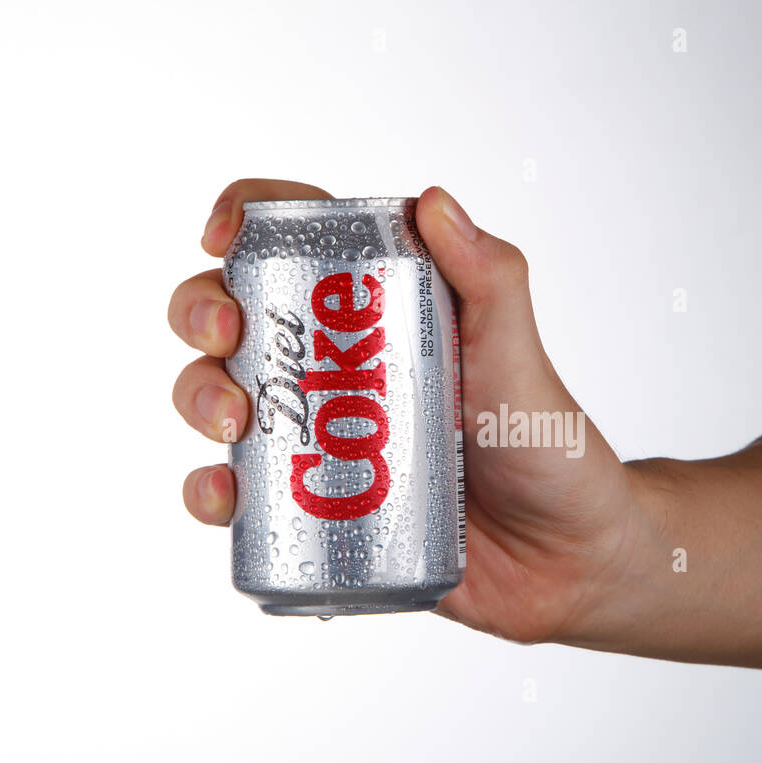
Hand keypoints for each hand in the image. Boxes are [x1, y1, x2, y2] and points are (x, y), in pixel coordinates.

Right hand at [170, 180, 653, 644]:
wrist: (565, 561)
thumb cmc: (550, 447)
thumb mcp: (520, 359)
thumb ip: (492, 281)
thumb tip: (434, 202)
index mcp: (384, 309)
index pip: (302, 239)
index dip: (245, 219)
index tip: (220, 236)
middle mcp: (340, 366)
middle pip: (237, 314)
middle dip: (201, 313)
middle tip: (226, 339)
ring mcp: (321, 437)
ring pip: (222, 397)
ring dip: (196, 397)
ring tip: (230, 428)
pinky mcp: (314, 508)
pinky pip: (241, 495)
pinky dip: (211, 494)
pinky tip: (222, 501)